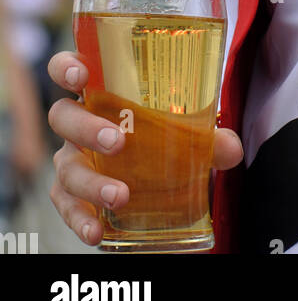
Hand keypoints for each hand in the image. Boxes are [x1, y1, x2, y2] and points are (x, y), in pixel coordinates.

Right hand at [47, 52, 243, 245]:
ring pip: (64, 167)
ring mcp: (71, 159)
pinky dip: (79, 220)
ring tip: (120, 195)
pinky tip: (96, 232)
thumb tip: (231, 148)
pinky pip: (66, 207)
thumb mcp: (183, 131)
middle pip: (63, 117)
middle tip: (117, 142)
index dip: (66, 68)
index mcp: (100, 93)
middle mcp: (78, 123)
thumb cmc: (159, 137)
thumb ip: (207, 138)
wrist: (152, 179)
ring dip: (90, 182)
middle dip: (85, 127)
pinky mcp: (70, 195)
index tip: (82, 77)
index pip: (67, 69)